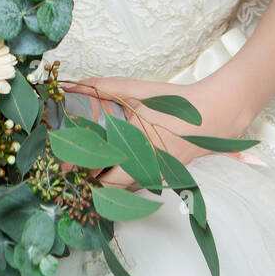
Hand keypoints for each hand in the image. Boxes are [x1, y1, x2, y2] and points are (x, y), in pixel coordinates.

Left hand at [59, 73, 256, 187]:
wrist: (215, 115)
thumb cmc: (176, 102)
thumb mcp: (138, 91)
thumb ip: (103, 88)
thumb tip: (73, 84)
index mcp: (135, 146)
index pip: (95, 167)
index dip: (74, 168)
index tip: (59, 164)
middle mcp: (144, 167)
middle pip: (106, 189)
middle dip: (87, 182)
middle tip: (71, 171)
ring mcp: (155, 176)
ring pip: (121, 190)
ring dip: (103, 184)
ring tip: (88, 170)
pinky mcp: (162, 178)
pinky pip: (135, 186)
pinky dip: (121, 182)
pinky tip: (114, 168)